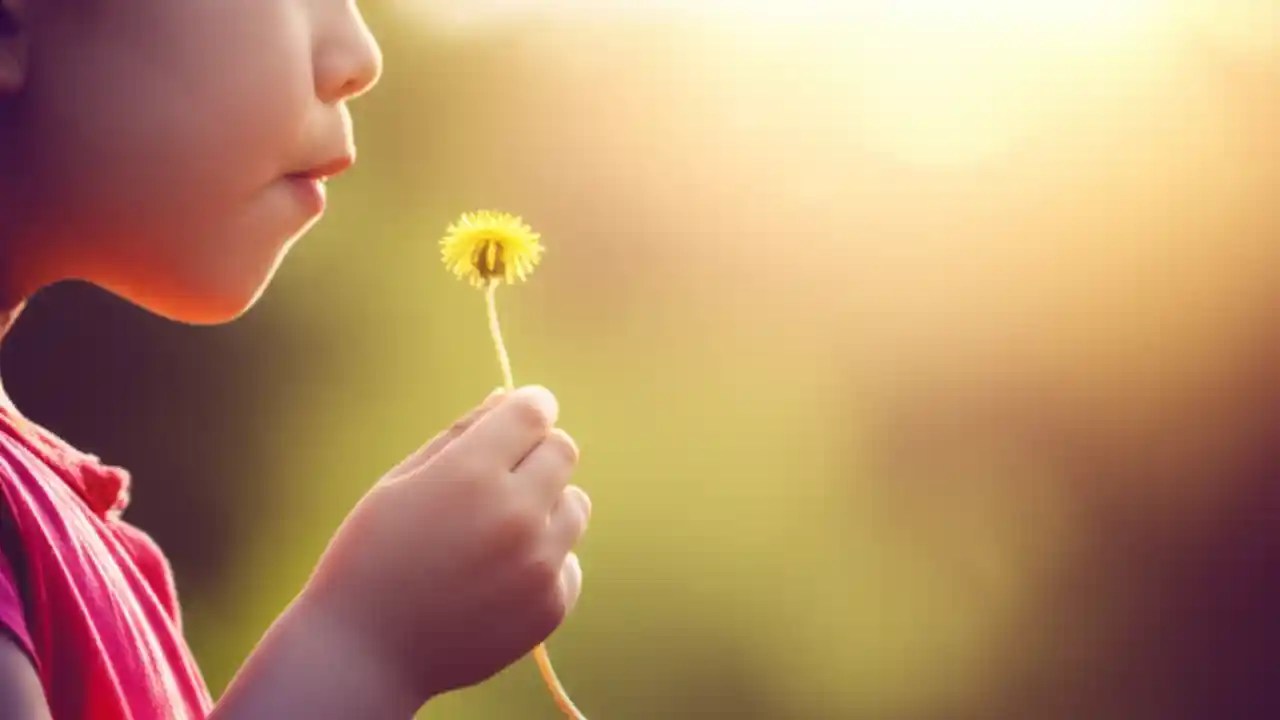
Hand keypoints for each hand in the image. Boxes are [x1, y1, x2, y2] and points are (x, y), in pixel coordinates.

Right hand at [297, 386, 590, 705]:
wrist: (363, 653)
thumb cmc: (371, 555)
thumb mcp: (401, 481)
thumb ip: (460, 434)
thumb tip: (508, 397)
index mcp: (471, 474)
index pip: (535, 411)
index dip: (528, 407)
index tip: (518, 417)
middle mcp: (515, 516)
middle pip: (564, 451)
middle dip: (536, 453)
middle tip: (498, 477)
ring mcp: (538, 565)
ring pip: (576, 503)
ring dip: (546, 505)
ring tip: (494, 531)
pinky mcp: (550, 605)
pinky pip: (568, 558)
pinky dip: (543, 560)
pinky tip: (497, 576)